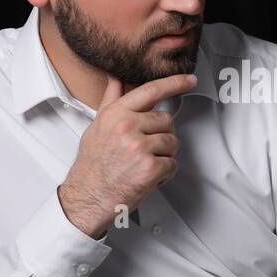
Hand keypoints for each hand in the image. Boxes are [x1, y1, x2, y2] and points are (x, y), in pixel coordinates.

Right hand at [58, 72, 197, 236]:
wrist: (87, 196)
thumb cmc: (93, 165)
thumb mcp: (97, 127)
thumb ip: (110, 101)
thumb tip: (115, 80)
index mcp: (116, 114)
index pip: (150, 91)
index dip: (174, 83)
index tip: (189, 80)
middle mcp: (127, 127)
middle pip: (166, 120)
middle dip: (161, 136)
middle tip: (145, 150)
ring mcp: (139, 146)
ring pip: (172, 143)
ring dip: (163, 156)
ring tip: (143, 164)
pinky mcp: (149, 167)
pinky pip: (172, 164)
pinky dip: (164, 174)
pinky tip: (147, 177)